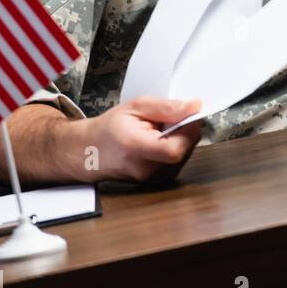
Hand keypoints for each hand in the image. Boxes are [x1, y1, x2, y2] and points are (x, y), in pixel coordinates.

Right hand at [80, 97, 203, 183]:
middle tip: (168, 119)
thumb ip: (167, 107)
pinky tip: (160, 141)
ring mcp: (153, 180)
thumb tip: (195, 107)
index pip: (175, 149)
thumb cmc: (110, 128)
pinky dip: (176, 148)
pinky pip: (179, 162)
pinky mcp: (159, 181)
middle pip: (184, 150)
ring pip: (185, 155)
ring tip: (160, 131)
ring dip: (181, 139)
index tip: (188, 113)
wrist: (91, 151)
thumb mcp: (137, 106)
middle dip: (185, 130)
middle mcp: (146, 170)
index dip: (189, 129)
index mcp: (137, 149)